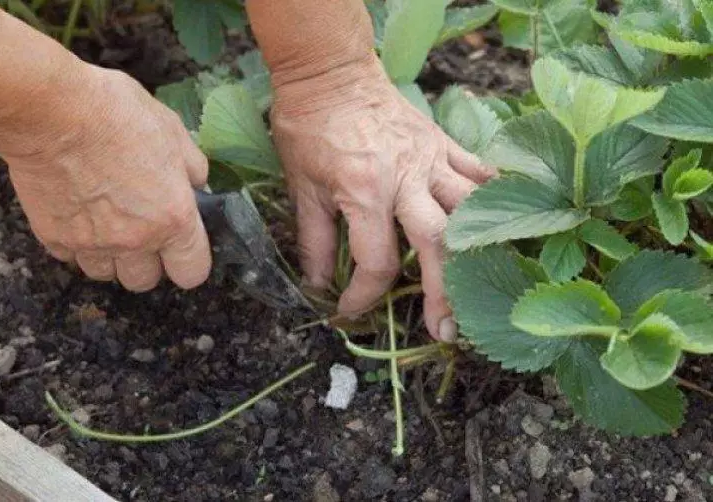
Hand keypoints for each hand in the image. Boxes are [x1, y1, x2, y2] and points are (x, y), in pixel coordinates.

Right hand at [3, 66, 211, 291]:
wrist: (53, 111)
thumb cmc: (117, 113)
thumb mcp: (173, 131)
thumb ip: (192, 167)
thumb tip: (197, 184)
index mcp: (173, 218)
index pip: (192, 273)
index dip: (189, 262)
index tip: (182, 248)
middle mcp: (135, 241)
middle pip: (144, 281)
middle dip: (146, 262)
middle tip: (141, 230)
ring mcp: (92, 243)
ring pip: (105, 274)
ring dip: (109, 256)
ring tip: (105, 222)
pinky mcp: (54, 237)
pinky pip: (70, 256)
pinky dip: (75, 242)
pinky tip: (76, 213)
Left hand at [270, 56, 493, 341]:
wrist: (331, 73)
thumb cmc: (310, 129)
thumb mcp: (302, 187)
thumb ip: (313, 240)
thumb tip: (317, 285)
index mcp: (365, 190)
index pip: (376, 260)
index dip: (363, 296)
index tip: (350, 311)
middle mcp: (406, 177)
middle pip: (438, 242)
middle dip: (444, 292)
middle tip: (446, 331)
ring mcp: (432, 158)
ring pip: (471, 209)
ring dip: (480, 250)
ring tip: (483, 285)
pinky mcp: (445, 144)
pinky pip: (479, 172)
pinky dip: (494, 198)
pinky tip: (503, 226)